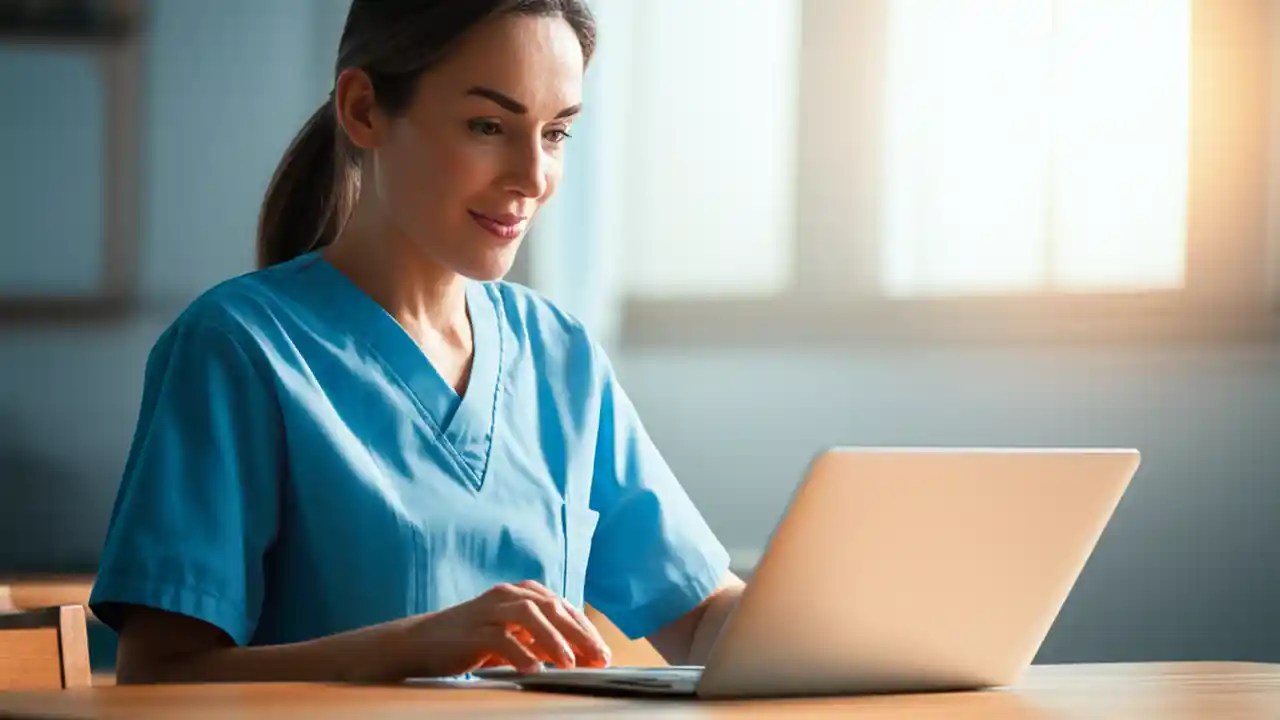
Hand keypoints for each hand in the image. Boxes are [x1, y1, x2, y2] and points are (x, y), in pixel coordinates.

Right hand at [397, 580, 611, 677]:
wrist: (422, 642)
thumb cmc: (473, 640)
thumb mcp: (512, 637)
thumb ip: (541, 641)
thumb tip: (580, 657)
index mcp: (522, 593)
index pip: (563, 607)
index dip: (586, 629)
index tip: (604, 653)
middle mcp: (508, 595)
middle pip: (552, 608)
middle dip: (579, 634)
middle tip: (599, 659)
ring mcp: (490, 610)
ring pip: (530, 616)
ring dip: (553, 639)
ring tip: (570, 664)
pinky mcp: (473, 630)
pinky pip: (500, 639)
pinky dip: (520, 654)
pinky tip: (534, 671)